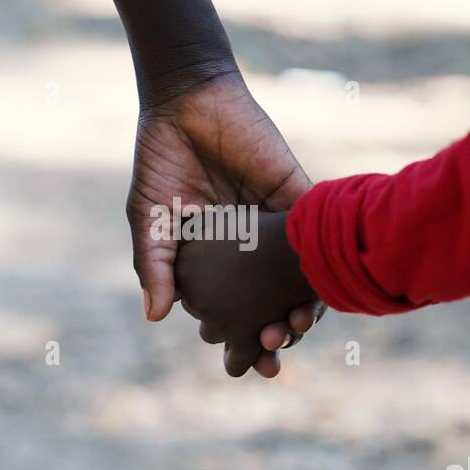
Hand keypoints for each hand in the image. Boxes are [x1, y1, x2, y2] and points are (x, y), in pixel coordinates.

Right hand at [127, 70, 322, 371]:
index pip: (234, 310)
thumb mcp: (150, 218)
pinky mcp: (296, 198)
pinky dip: (319, 269)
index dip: (240, 341)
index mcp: (216, 260)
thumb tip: (156, 318)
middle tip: (274, 359)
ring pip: (299, 280)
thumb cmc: (162, 159)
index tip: (242, 367)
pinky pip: (315, 239)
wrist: (188, 101)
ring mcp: (275, 226)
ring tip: (292, 330)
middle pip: (272, 303)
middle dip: (277, 336)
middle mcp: (250, 249)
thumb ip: (156, 265)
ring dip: (302, 311)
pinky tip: (315, 295)